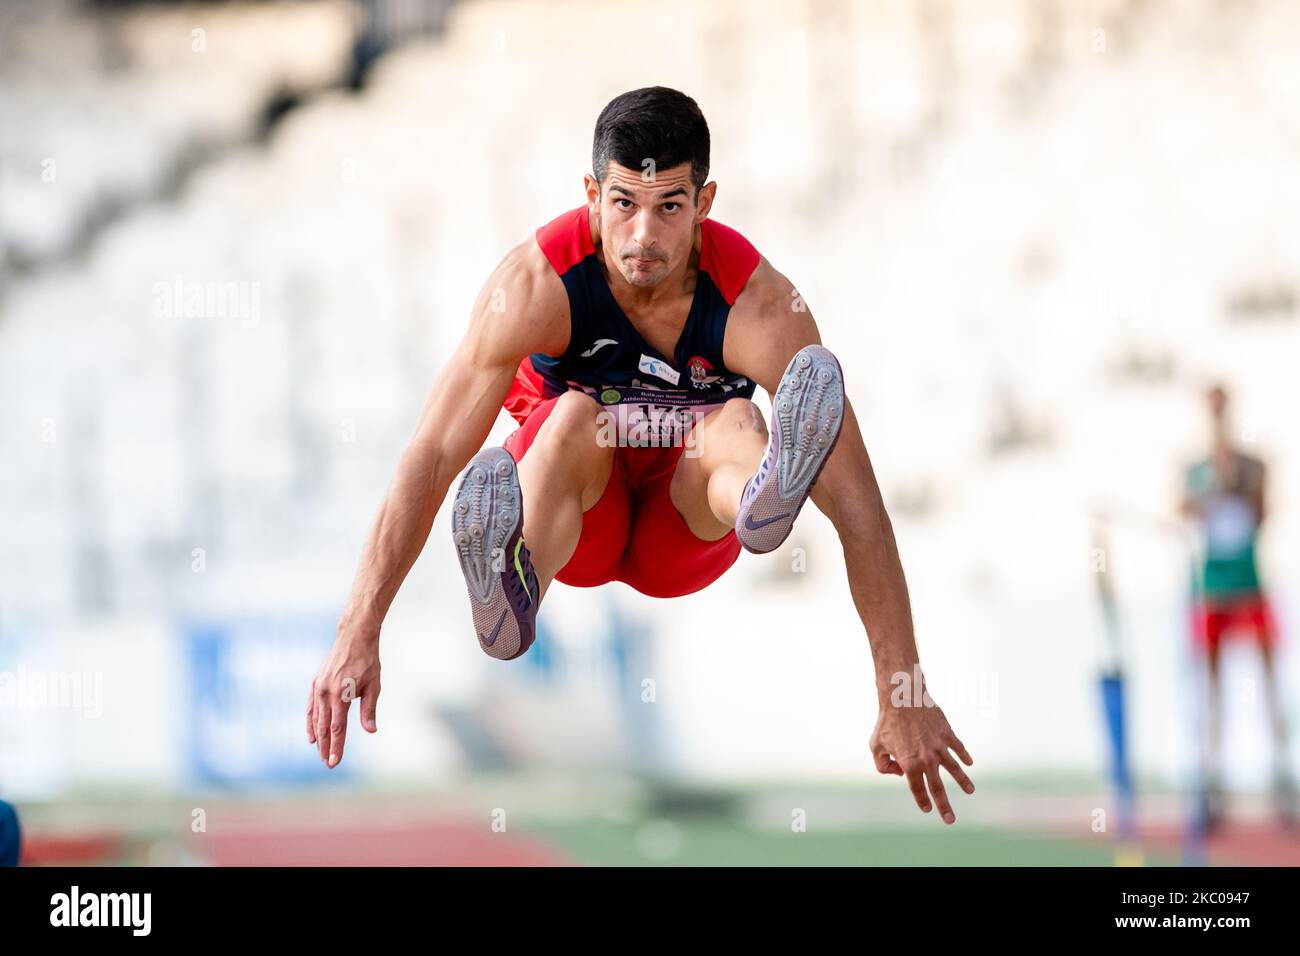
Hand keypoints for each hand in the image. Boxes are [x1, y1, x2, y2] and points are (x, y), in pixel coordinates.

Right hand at [308, 625, 380, 767]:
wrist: (354, 636)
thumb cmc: (368, 661)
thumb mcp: (374, 685)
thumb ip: (369, 709)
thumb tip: (371, 730)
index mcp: (341, 694)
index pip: (338, 728)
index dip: (336, 746)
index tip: (334, 762)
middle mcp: (326, 692)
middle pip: (324, 727)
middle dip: (325, 747)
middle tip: (328, 764)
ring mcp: (318, 687)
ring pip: (315, 718)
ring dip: (318, 738)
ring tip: (320, 753)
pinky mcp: (316, 682)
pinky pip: (311, 707)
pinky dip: (310, 722)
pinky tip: (312, 735)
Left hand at [870, 698, 973, 823]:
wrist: (903, 698)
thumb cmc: (887, 723)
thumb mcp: (876, 746)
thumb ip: (883, 765)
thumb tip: (899, 773)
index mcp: (909, 764)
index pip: (918, 790)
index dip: (922, 801)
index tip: (927, 809)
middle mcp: (927, 759)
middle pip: (938, 788)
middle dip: (944, 806)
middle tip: (950, 820)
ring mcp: (940, 747)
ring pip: (955, 769)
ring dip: (964, 781)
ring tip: (970, 791)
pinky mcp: (947, 734)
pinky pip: (959, 748)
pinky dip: (965, 756)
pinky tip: (969, 763)